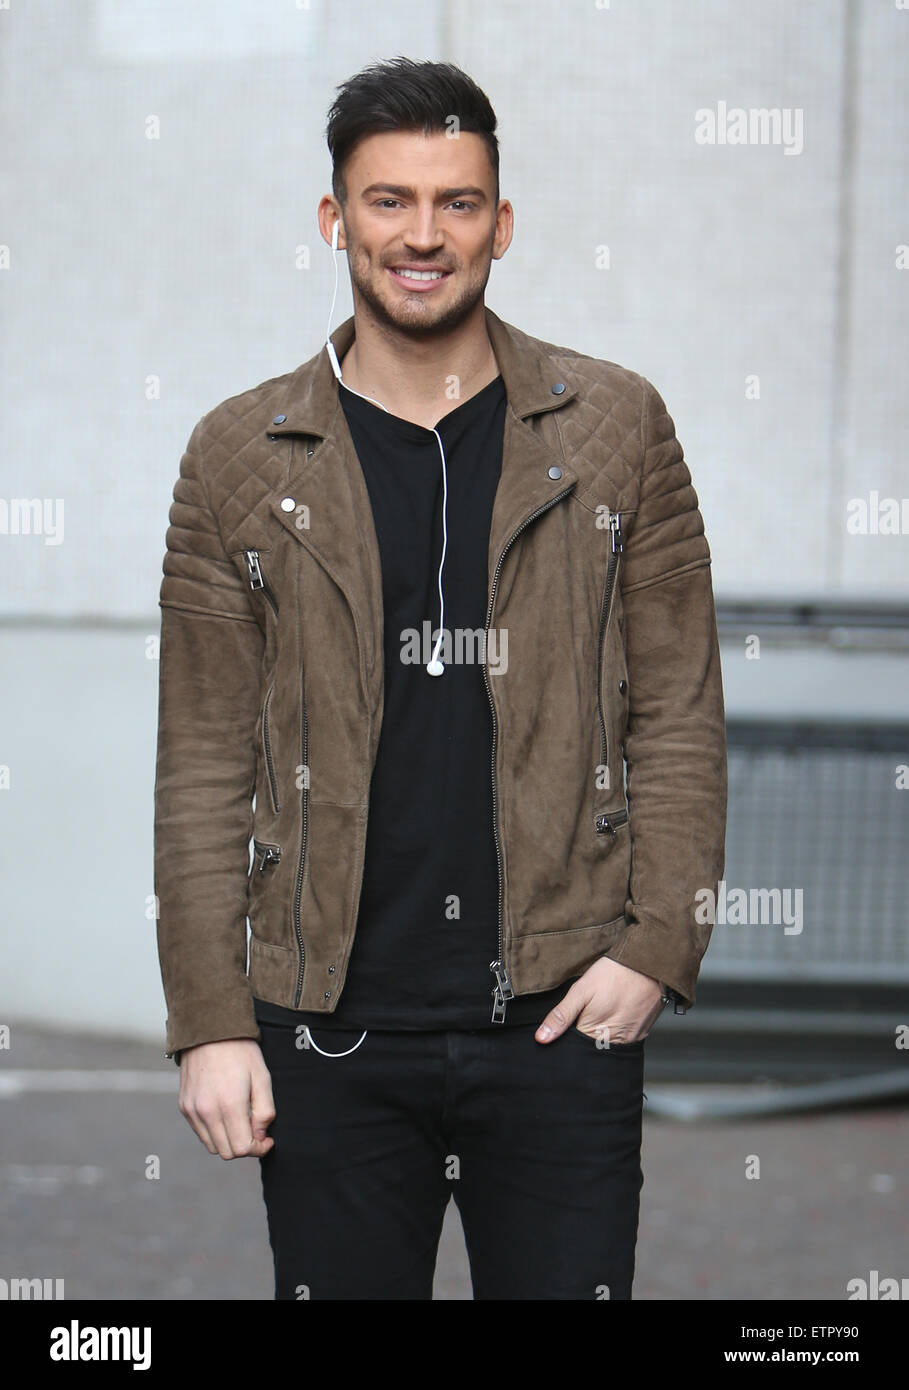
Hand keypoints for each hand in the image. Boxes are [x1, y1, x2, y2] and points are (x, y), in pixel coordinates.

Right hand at [178, 1038, 275, 1158]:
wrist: (209, 1030)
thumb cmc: (240, 1052)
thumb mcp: (262, 1077)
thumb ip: (265, 1111)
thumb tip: (260, 1136)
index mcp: (229, 1105)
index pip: (243, 1149)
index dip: (258, 1148)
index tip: (267, 1137)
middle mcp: (207, 1112)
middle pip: (227, 1152)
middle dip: (245, 1146)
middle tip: (255, 1128)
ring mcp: (192, 1110)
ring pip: (212, 1146)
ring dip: (229, 1141)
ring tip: (240, 1120)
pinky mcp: (184, 1107)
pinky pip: (201, 1133)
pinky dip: (214, 1132)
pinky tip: (224, 1113)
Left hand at [535, 957, 665, 1045]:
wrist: (646, 963)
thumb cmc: (613, 974)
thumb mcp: (581, 990)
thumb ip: (561, 1016)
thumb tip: (542, 1038)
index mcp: (594, 1033)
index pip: (573, 1048)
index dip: (567, 1036)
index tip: (571, 1021)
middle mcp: (613, 1042)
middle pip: (591, 1049)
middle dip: (584, 1036)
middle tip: (590, 1011)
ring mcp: (630, 1039)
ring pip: (607, 1046)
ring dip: (601, 1033)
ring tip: (604, 1010)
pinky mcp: (641, 1034)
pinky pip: (623, 1040)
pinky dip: (616, 1031)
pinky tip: (616, 1013)